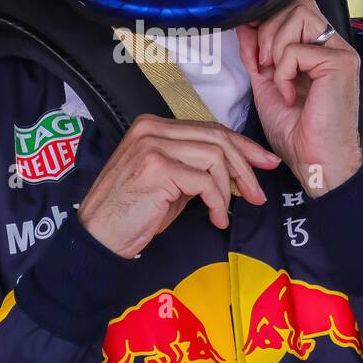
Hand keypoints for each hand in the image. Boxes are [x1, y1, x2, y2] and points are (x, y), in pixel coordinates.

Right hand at [78, 115, 279, 257]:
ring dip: (229, 189)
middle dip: (245, 165)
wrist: (98, 236)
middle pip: (217, 137)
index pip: (209, 128)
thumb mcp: (168, 181)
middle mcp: (152, 129)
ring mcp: (153, 145)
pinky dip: (217, 202)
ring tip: (225, 212)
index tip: (264, 162)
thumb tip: (237, 169)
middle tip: (257, 193)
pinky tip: (215, 218)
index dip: (242, 145)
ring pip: (215, 156)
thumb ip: (195, 167)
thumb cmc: (132, 212)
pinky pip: (205, 181)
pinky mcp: (157, 168)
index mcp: (153, 126)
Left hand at [237, 0, 362, 196]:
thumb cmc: (297, 131)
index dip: (269, 20)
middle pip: (298, 4)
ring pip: (300, 14)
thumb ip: (257, 54)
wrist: (314, 162)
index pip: (295, 9)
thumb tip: (245, 26)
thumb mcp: (267, 84)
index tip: (253, 47)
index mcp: (319, 48)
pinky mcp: (340, 63)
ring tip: (277, 77)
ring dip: (276, 45)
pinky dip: (283, 73)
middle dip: (270, 29)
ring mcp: (340, 52)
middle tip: (264, 64)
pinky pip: (297, 49)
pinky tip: (290, 96)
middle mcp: (333, 45)